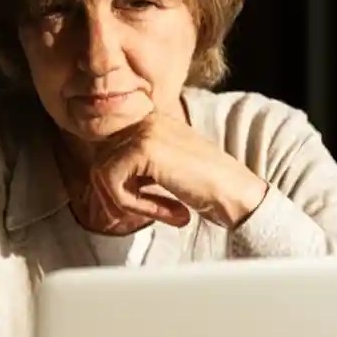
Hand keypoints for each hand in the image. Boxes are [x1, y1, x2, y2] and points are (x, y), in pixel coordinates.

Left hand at [85, 110, 268, 228]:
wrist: (237, 193)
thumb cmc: (207, 188)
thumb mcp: (165, 172)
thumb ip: (136, 170)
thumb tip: (99, 186)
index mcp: (150, 121)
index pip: (109, 153)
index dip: (114, 187)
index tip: (135, 208)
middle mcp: (145, 120)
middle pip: (100, 162)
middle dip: (114, 198)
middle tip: (142, 216)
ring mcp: (144, 131)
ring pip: (103, 173)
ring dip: (126, 204)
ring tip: (160, 214)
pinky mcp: (143, 148)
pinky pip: (114, 183)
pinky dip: (134, 205)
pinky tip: (168, 211)